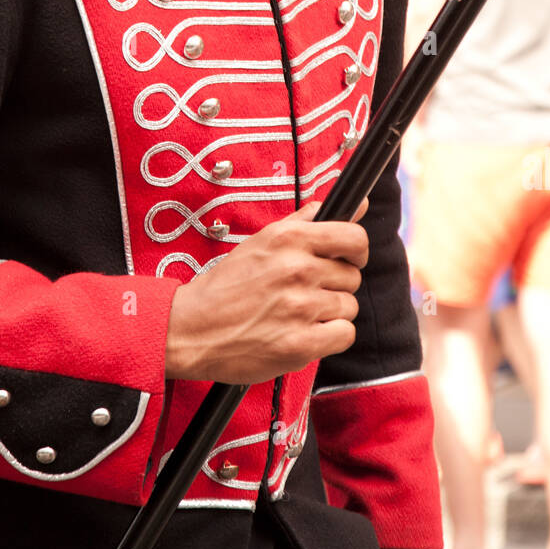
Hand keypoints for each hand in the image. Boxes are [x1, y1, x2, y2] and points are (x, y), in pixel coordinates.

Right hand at [165, 198, 368, 384]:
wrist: (192, 327)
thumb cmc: (229, 284)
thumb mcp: (264, 240)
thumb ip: (310, 220)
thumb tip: (357, 204)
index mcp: (289, 239)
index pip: (355, 238)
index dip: (356, 251)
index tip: (348, 258)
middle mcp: (297, 269)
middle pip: (351, 277)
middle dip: (334, 285)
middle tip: (304, 291)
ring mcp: (300, 307)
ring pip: (349, 306)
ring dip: (329, 312)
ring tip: (298, 313)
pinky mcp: (300, 344)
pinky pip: (345, 334)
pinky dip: (330, 336)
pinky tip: (306, 332)